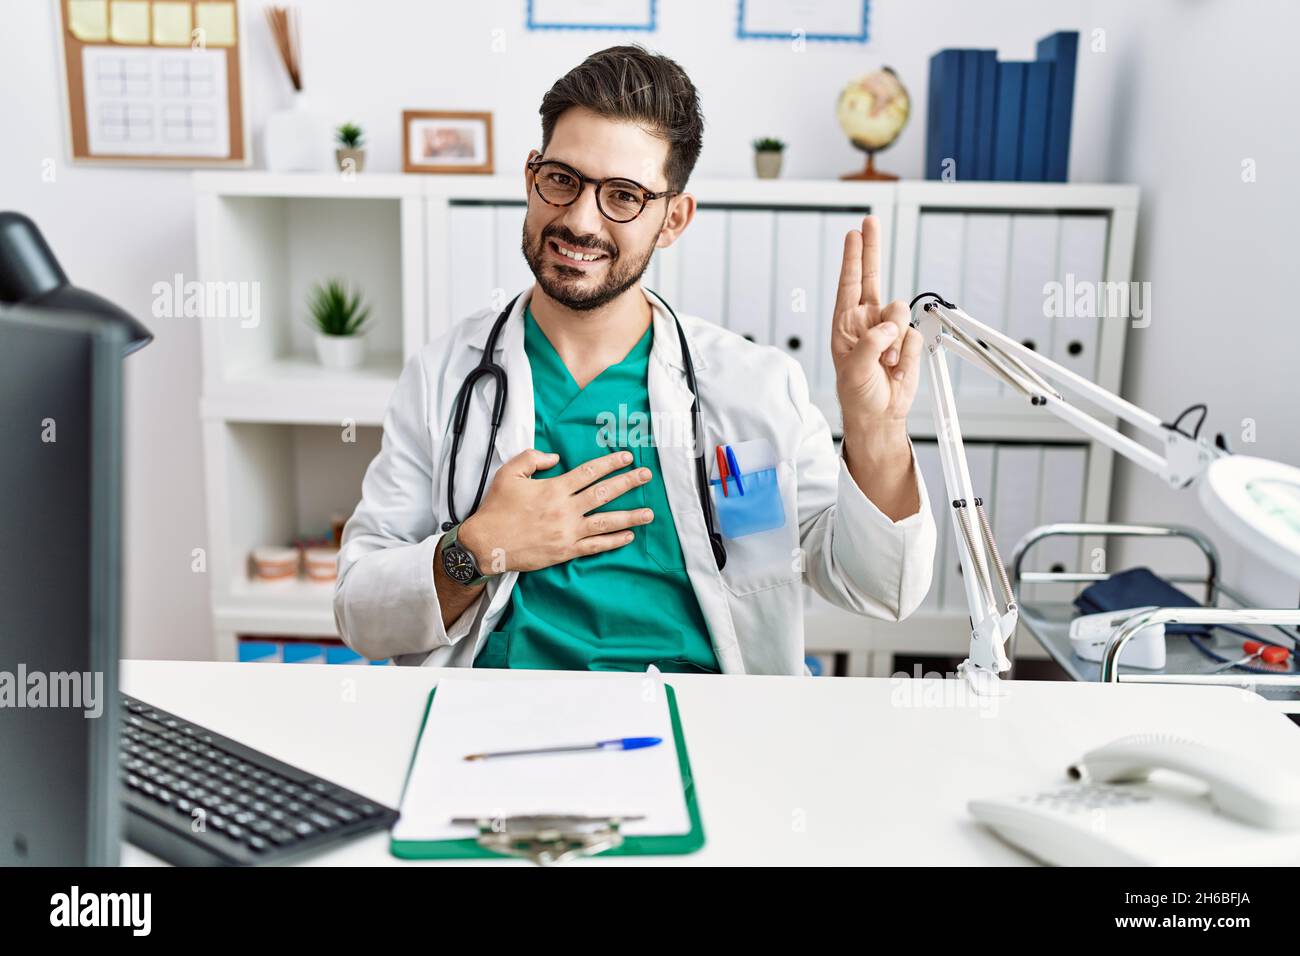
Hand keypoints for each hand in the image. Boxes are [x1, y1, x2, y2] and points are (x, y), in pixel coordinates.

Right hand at [457, 448, 654, 572]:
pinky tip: (628, 536)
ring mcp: (567, 532)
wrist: (486, 543)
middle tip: (646, 476)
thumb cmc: (497, 508)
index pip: (589, 472)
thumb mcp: (509, 474)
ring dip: (630, 517)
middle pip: (604, 493)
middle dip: (628, 483)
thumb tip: (555, 456)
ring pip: (606, 522)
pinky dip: (613, 541)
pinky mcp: (565, 551)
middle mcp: (565, 509)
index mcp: (554, 488)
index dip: (610, 463)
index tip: (626, 457)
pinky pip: (595, 546)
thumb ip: (532, 458)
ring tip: (649, 513)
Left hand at [830, 215, 921, 432]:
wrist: (880, 413)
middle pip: (872, 276)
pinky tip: (896, 368)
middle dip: (872, 249)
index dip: (852, 258)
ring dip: (895, 340)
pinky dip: (907, 354)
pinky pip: (914, 335)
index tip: (854, 233)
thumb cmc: (857, 393)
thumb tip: (888, 328)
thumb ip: (870, 344)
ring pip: (900, 312)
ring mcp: (889, 330)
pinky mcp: (908, 341)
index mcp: (846, 324)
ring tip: (885, 364)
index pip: (848, 284)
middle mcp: (867, 321)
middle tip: (871, 221)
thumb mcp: (854, 370)